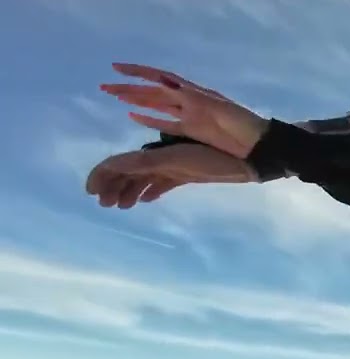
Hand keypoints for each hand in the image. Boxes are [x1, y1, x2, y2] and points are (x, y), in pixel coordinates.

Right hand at [86, 143, 255, 208]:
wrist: (249, 156)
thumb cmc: (216, 156)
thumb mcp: (177, 158)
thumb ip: (146, 163)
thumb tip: (114, 166)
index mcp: (156, 152)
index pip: (120, 163)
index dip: (102, 175)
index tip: (90, 192)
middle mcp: (161, 157)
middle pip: (129, 172)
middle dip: (113, 186)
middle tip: (104, 205)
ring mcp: (175, 166)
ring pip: (145, 179)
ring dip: (130, 191)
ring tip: (122, 207)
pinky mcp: (189, 174)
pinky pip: (165, 183)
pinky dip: (153, 190)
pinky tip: (146, 200)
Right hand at [99, 63, 269, 159]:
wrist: (261, 144)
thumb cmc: (244, 124)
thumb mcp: (219, 108)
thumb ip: (193, 97)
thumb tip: (168, 83)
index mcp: (194, 93)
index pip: (160, 77)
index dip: (138, 72)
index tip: (116, 67)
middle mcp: (189, 101)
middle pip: (153, 91)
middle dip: (129, 87)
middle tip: (103, 87)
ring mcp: (190, 115)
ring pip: (156, 105)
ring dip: (134, 100)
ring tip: (112, 96)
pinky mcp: (193, 131)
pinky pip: (166, 123)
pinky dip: (149, 120)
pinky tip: (133, 116)